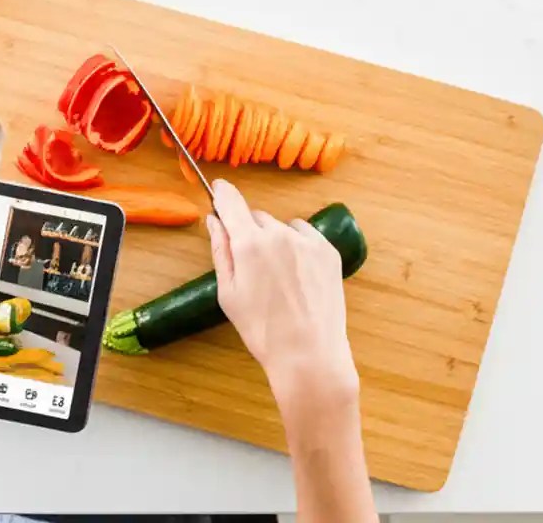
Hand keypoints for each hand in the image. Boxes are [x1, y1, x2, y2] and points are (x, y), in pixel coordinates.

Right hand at [207, 180, 357, 423]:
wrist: (308, 353)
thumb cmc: (261, 329)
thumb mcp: (228, 293)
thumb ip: (220, 251)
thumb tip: (214, 221)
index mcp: (249, 244)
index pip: (231, 203)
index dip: (222, 193)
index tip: (218, 189)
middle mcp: (279, 234)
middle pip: (256, 218)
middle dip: (250, 233)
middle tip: (251, 266)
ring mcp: (307, 241)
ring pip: (281, 228)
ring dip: (275, 241)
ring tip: (278, 278)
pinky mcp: (328, 251)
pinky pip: (305, 235)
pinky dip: (297, 246)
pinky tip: (296, 275)